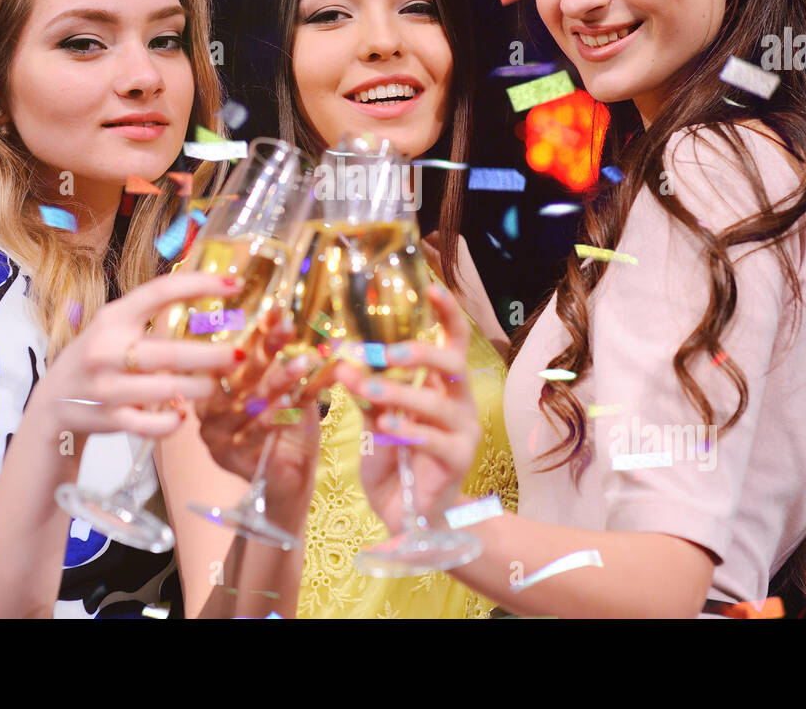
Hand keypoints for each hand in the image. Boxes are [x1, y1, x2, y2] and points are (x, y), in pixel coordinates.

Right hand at [26, 273, 243, 447]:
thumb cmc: (96, 359)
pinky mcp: (108, 418)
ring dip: (198, 390)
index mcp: (112, 317)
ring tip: (213, 385)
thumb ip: (149, 315)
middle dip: (210, 356)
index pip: (159, 292)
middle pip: (169, 353)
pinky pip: (151, 425)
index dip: (199, 284)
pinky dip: (172, 423)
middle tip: (238, 356)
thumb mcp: (112, 328)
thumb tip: (207, 297)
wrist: (51, 405)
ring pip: (165, 390)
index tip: (234, 283)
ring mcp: (105, 386)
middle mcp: (106, 349)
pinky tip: (182, 416)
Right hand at [197, 308, 336, 504]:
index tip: (279, 312)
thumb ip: (279, 356)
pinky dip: (273, 418)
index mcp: (214, 384)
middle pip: (238, 374)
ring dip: (276, 382)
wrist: (287, 478)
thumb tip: (280, 312)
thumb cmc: (283, 426)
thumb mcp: (285, 386)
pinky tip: (290, 404)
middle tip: (288, 328)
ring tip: (302, 363)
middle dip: (265, 350)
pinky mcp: (230, 458)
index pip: (234, 351)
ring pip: (247, 403)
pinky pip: (252, 434)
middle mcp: (208, 406)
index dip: (257, 332)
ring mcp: (216, 433)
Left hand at [336, 285, 480, 534]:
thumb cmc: (397, 463)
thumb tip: (342, 359)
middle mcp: (460, 404)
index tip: (430, 288)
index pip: (452, 342)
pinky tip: (386, 427)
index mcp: (443, 387)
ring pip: (439, 402)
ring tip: (367, 389)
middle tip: (387, 352)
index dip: (446, 314)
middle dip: (420, 352)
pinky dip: (409, 430)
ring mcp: (463, 433)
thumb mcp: (376, 421)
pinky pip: (435, 440)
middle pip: (453, 364)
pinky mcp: (458, 461)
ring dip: (400, 393)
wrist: (410, 517)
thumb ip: (366, 392)